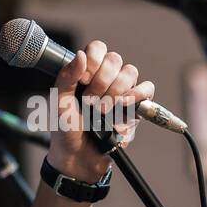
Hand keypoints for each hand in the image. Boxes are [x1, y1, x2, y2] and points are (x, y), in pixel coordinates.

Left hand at [46, 40, 155, 182]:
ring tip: (102, 110)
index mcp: (87, 72)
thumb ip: (66, 76)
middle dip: (101, 82)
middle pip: (115, 60)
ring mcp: (122, 91)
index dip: (93, 61)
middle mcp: (106, 78)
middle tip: (89, 102)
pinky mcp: (135, 107)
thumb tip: (81, 54)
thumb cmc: (66, 130)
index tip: (83, 80)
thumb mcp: (59, 102)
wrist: (78, 157)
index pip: (98, 48)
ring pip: (130, 72)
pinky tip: (122, 106)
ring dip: (115, 91)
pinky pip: (147, 89)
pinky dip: (136, 95)